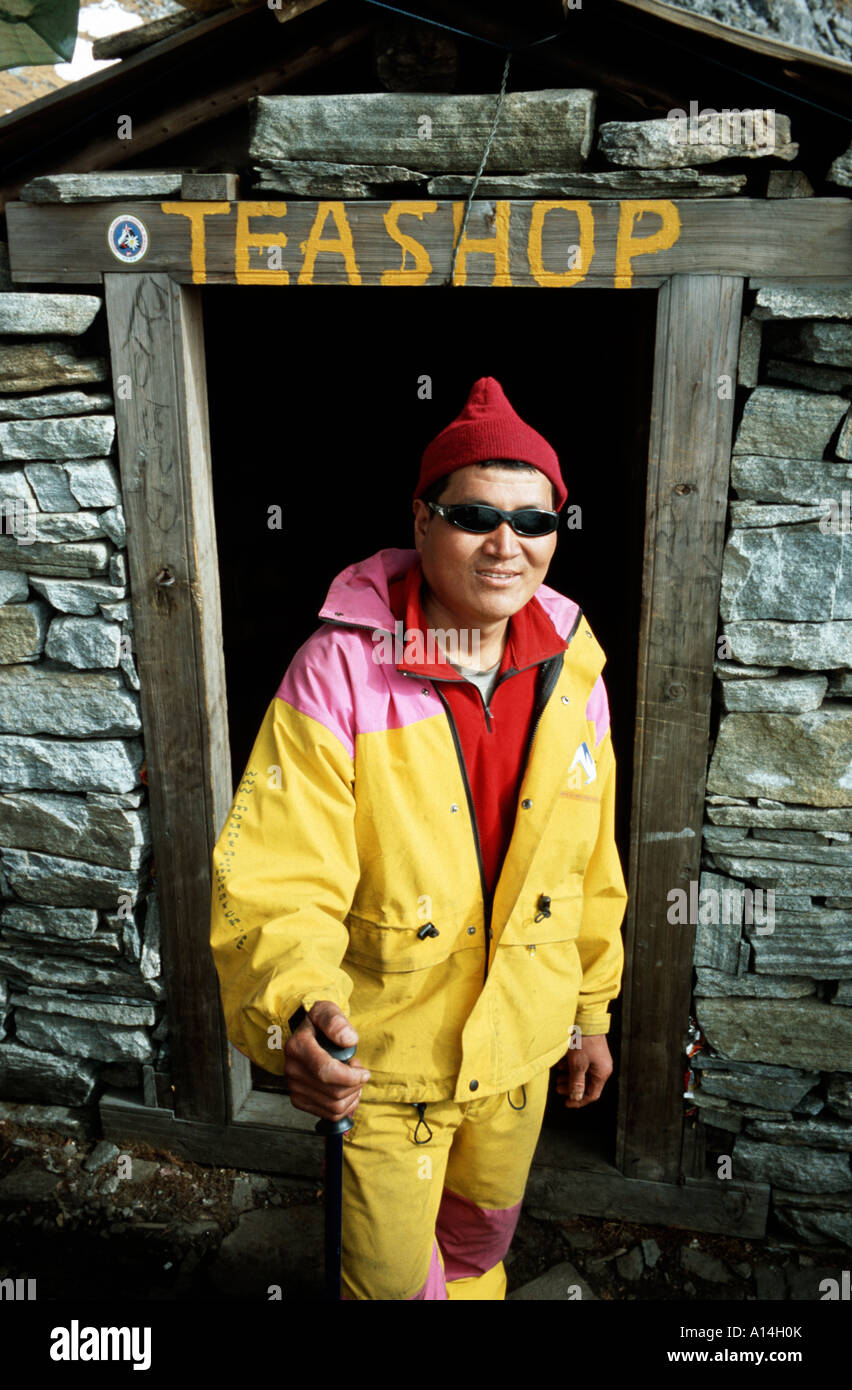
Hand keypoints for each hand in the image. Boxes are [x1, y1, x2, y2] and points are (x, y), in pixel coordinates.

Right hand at [284, 1000, 369, 1122]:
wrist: (305, 1034)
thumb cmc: (318, 1023)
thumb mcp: (327, 1011)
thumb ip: (336, 1022)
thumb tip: (348, 1040)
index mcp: (298, 1047)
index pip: (326, 1072)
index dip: (351, 1076)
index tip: (364, 1071)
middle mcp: (292, 1070)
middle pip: (333, 1092)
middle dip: (355, 1084)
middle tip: (358, 1070)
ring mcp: (294, 1087)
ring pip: (333, 1106)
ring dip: (352, 1096)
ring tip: (353, 1080)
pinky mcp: (298, 1100)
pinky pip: (328, 1114)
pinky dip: (344, 1106)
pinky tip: (347, 1091)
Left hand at [555, 1033, 612, 1107]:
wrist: (586, 1018)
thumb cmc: (583, 1041)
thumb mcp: (577, 1064)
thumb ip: (576, 1082)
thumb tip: (576, 1098)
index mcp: (602, 1073)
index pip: (592, 1094)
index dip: (578, 1101)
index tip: (566, 1103)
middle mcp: (602, 1067)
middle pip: (587, 1085)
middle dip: (571, 1088)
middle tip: (558, 1087)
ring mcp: (597, 1059)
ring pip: (582, 1074)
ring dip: (569, 1077)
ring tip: (558, 1076)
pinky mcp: (591, 1052)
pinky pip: (582, 1065)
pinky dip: (571, 1067)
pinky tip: (561, 1065)